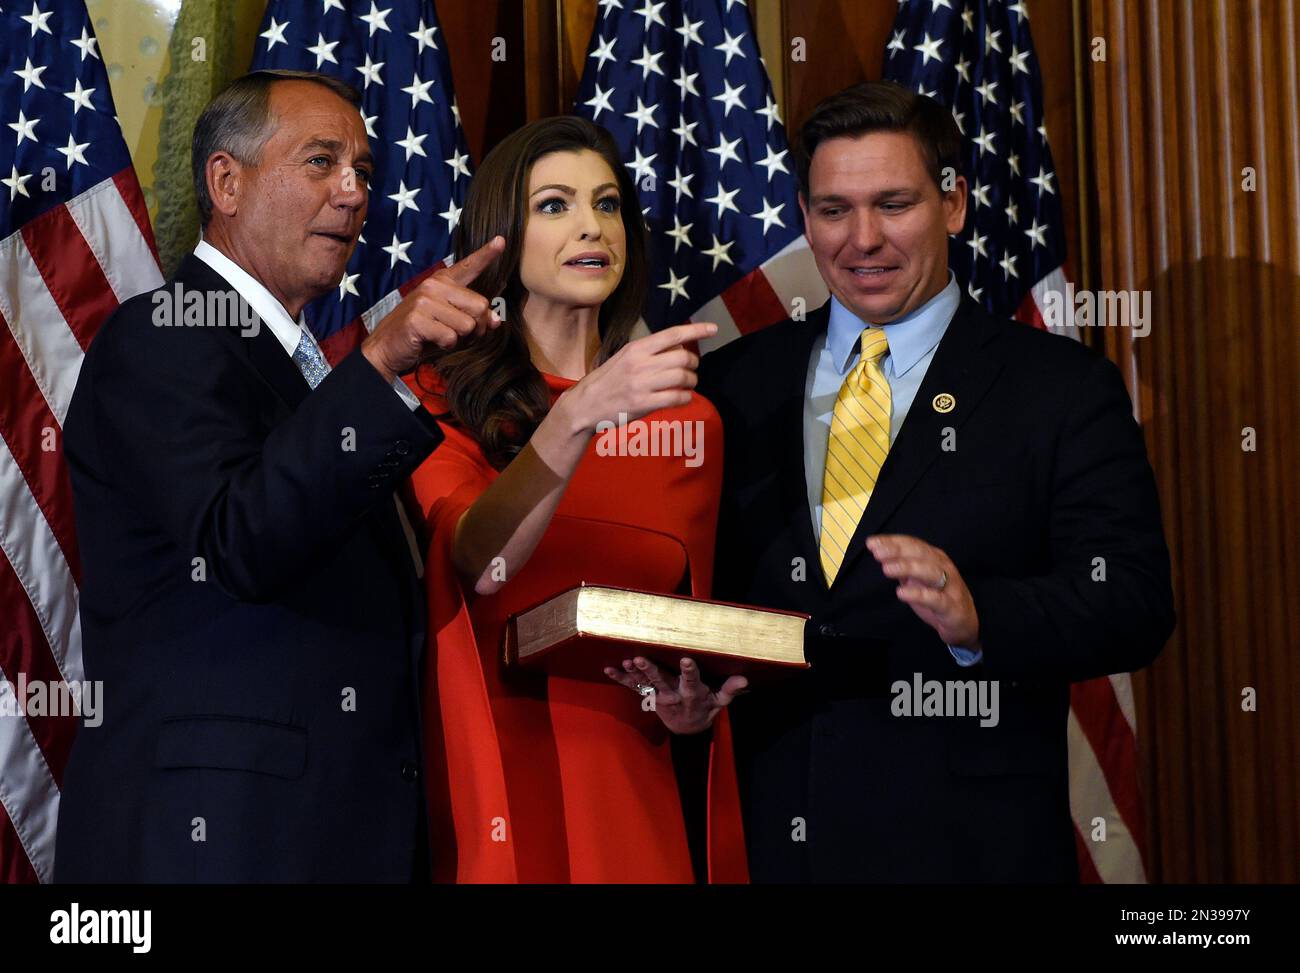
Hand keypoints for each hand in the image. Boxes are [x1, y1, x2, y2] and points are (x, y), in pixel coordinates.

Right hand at [360, 235, 505, 382]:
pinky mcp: (417, 318)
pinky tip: (430, 340)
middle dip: (476, 328)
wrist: (387, 347)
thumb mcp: (451, 323)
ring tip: (441, 336)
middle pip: (480, 306)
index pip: (468, 266)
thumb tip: (496, 319)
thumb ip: (474, 317)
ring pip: (468, 325)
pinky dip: (445, 345)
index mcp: (442, 281)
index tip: (501, 241)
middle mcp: (434, 285)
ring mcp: (424, 300)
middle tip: (458, 334)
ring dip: (460, 339)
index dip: (486, 255)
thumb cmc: (423, 334)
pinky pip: (451, 337)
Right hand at [558, 322, 716, 431]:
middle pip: (683, 357)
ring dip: (691, 381)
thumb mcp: (624, 358)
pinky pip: (676, 397)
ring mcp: (642, 384)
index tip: (713, 329)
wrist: (584, 405)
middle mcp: (640, 363)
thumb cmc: (607, 381)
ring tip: (687, 385)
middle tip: (692, 370)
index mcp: (636, 348)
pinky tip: (682, 398)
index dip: (696, 330)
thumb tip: (679, 348)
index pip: (672, 334)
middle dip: (694, 364)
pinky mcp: (643, 403)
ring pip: (682, 377)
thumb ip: (649, 352)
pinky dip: (685, 398)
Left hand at [604, 656, 747, 734]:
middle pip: (661, 681)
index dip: (688, 671)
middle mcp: (673, 695)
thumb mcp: (720, 702)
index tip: (685, 659)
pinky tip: (608, 669)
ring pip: (645, 684)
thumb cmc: (705, 708)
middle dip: (651, 670)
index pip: (691, 682)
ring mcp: (658, 696)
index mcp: (692, 695)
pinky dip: (620, 678)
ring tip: (625, 662)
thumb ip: (729, 690)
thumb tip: (744, 679)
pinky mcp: (648, 696)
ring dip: (634, 674)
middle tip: (641, 659)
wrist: (687, 729)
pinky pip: (632, 687)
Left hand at [867, 534, 980, 648]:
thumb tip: (879, 552)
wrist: (964, 622)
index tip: (872, 543)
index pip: (913, 544)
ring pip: (930, 572)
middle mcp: (943, 568)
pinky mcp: (951, 606)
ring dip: (907, 568)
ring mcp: (949, 586)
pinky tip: (902, 593)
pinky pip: (935, 599)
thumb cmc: (938, 596)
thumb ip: (901, 566)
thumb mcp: (917, 579)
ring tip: (887, 569)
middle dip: (898, 551)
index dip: (893, 542)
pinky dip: (918, 594)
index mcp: (934, 558)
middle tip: (877, 552)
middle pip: (920, 554)